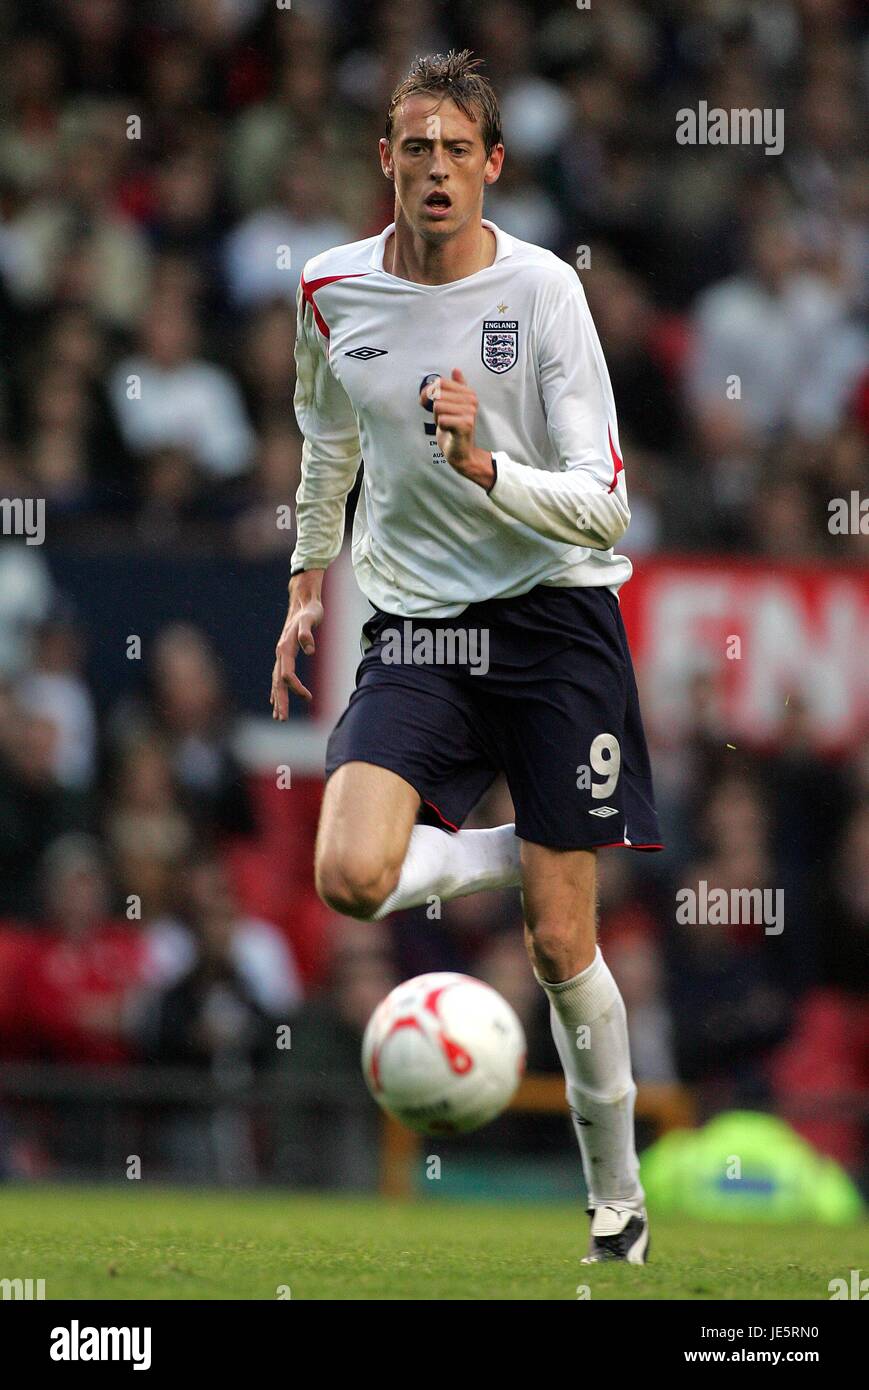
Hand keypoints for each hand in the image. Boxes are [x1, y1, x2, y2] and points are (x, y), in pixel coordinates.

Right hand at [271, 572, 323, 715]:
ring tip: (278, 716)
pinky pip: (279, 676)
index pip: (288, 674)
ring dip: (278, 699)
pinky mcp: (285, 655)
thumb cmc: (310, 611)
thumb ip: (308, 633)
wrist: (303, 601)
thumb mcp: (311, 619)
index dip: (296, 688)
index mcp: (285, 648)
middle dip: (280, 701)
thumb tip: (310, 649)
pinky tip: (275, 700)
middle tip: (281, 719)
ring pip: (277, 681)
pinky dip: (277, 689)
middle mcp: (280, 653)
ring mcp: (281, 655)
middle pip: (278, 682)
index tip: (309, 698)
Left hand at [419, 368, 494, 488]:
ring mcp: (470, 412)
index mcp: (468, 392)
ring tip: (447, 424)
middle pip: (437, 394)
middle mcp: (471, 400)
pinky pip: (442, 419)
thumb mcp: (454, 405)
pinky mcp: (465, 425)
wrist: (462, 452)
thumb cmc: (455, 429)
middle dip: (433, 407)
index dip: (428, 391)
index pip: (440, 382)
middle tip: (441, 418)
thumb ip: (456, 388)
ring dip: (438, 418)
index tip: (426, 402)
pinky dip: (441, 426)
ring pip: (438, 407)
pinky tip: (449, 430)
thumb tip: (456, 370)